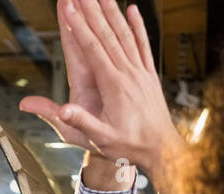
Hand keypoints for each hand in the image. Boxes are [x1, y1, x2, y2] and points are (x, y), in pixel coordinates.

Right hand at [20, 0, 186, 193]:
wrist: (161, 149)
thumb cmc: (129, 147)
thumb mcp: (101, 139)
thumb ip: (81, 122)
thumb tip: (63, 110)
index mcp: (114, 85)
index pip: (93, 48)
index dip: (79, 26)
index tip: (69, 7)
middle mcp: (129, 73)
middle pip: (108, 34)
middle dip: (92, 11)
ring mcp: (141, 71)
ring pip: (125, 34)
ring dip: (112, 12)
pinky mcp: (149, 74)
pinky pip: (143, 44)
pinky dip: (137, 26)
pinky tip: (133, 10)